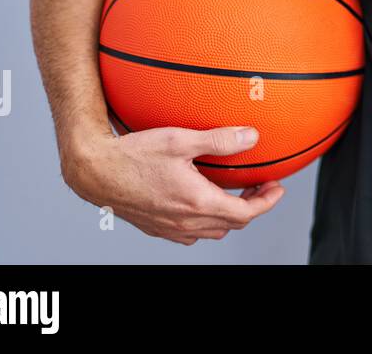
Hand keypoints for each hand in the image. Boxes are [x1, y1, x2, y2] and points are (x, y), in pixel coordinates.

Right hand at [63, 125, 284, 244]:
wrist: (94, 173)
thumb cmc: (134, 154)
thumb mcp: (181, 140)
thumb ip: (220, 140)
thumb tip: (252, 137)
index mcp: (197, 203)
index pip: (245, 214)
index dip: (267, 202)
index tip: (277, 188)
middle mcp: (185, 222)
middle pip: (232, 224)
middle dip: (252, 206)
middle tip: (259, 185)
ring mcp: (169, 229)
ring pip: (212, 232)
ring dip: (229, 215)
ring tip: (234, 192)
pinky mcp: (156, 228)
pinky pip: (190, 234)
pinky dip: (205, 221)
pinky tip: (201, 201)